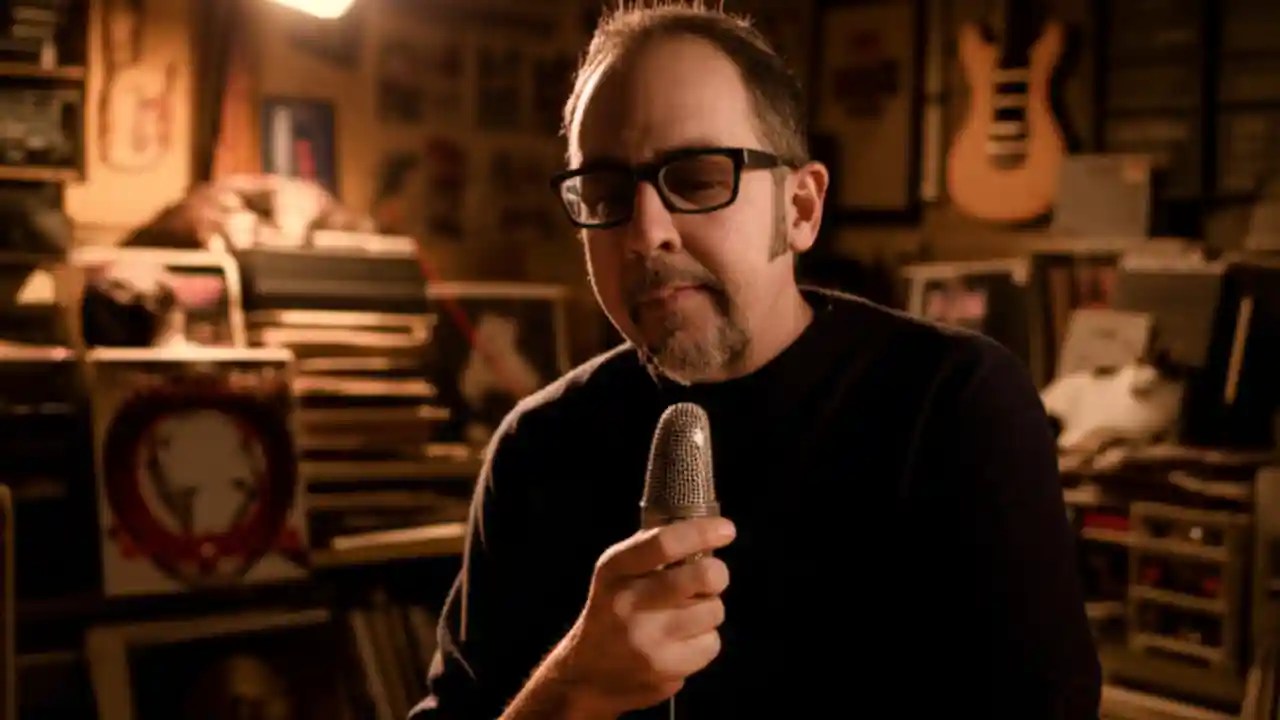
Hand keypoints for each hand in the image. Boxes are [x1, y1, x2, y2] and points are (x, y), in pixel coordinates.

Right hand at [551, 517, 735, 715]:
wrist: (588, 673)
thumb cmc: (613, 610)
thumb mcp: (617, 572)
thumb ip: (653, 550)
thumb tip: (702, 529)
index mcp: (616, 570)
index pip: (664, 543)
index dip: (702, 532)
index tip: (726, 529)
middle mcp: (628, 603)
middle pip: (702, 576)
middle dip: (717, 573)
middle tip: (712, 576)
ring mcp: (647, 640)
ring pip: (713, 610)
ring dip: (708, 608)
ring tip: (687, 614)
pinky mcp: (665, 670)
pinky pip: (711, 643)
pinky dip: (704, 640)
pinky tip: (682, 641)